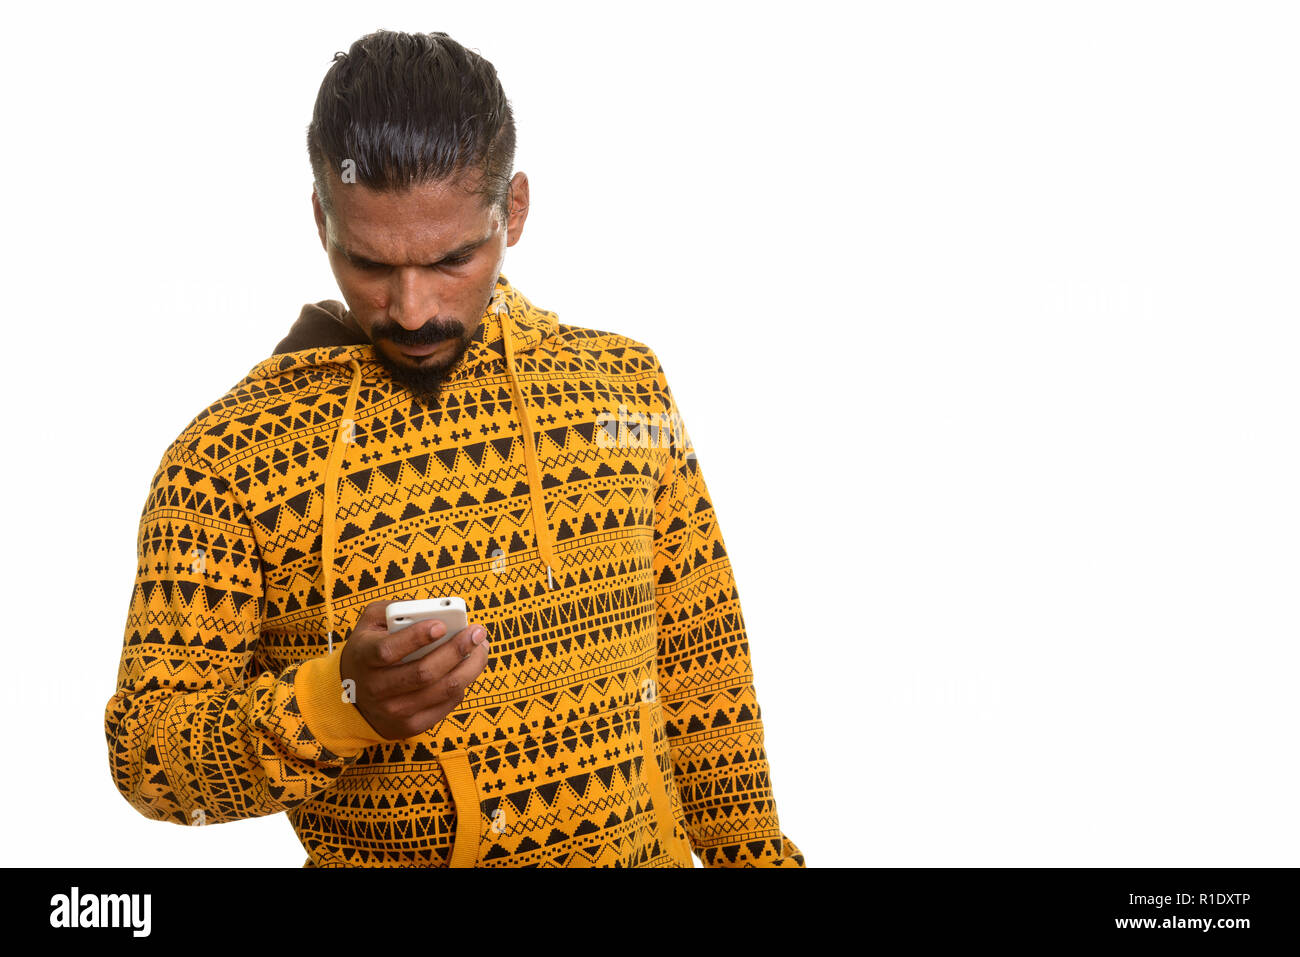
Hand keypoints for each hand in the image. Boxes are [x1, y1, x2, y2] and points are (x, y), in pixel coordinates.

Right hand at [338, 600, 490, 739]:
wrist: (349, 697)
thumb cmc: (369, 650)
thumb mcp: (370, 624)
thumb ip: (395, 609)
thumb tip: (432, 608)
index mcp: (364, 657)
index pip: (388, 650)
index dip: (416, 637)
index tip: (441, 624)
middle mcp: (376, 688)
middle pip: (424, 673)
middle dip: (457, 650)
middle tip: (477, 632)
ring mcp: (394, 711)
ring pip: (443, 690)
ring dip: (470, 667)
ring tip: (481, 648)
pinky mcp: (411, 726)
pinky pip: (447, 704)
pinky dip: (463, 684)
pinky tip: (468, 668)